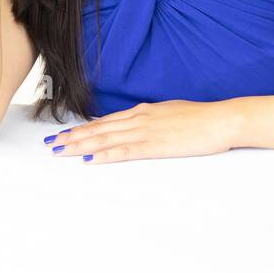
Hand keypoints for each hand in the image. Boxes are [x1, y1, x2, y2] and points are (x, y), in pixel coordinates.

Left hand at [42, 99, 243, 162]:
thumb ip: (155, 120)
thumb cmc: (202, 119)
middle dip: (73, 137)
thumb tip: (143, 125)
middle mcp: (140, 118)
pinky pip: (123, 151)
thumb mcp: (173, 114)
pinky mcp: (154, 145)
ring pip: (105, 139)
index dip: (84, 128)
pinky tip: (88, 160)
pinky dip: (103, 156)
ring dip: (80, 146)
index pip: (107, 121)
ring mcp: (146, 131)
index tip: (66, 133)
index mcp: (144, 111)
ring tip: (60, 151)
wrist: (221, 119)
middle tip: (52, 145)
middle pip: (99, 129)